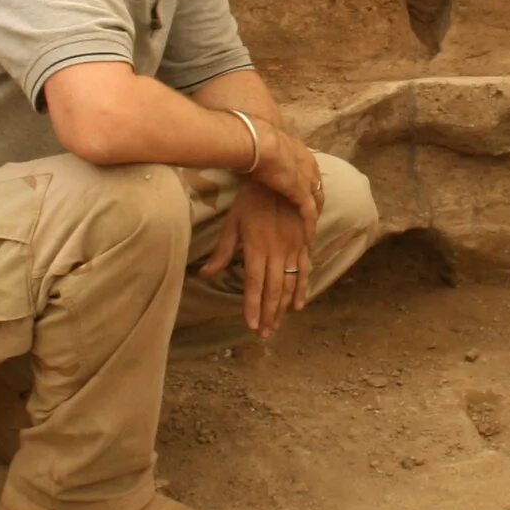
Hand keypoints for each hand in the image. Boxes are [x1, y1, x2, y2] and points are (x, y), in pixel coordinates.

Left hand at [197, 180, 315, 338]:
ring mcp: (293, 248)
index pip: (253, 284)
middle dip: (268, 314)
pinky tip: (298, 306)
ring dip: (282, 308)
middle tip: (264, 335)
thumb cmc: (251, 198)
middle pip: (273, 289)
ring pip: (289, 284)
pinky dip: (302, 289)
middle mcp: (277, 251)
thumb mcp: (233, 222)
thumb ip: (222, 250)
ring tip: (276, 326)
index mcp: (257, 247)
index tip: (251, 326)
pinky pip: (304, 271)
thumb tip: (205, 273)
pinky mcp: (304, 243)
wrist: (280, 175)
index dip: (252, 306)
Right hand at [243, 121, 323, 235]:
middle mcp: (310, 168)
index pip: (310, 174)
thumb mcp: (266, 147)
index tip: (303, 196)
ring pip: (316, 203)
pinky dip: (309, 227)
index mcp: (302, 155)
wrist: (262, 143)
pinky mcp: (302, 194)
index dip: (308, 186)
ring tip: (309, 230)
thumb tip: (257, 157)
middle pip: (317, 188)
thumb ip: (267, 155)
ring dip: (314, 216)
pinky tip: (308, 240)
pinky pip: (309, 215)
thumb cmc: (258, 141)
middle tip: (310, 216)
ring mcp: (308, 181)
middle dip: (315, 202)